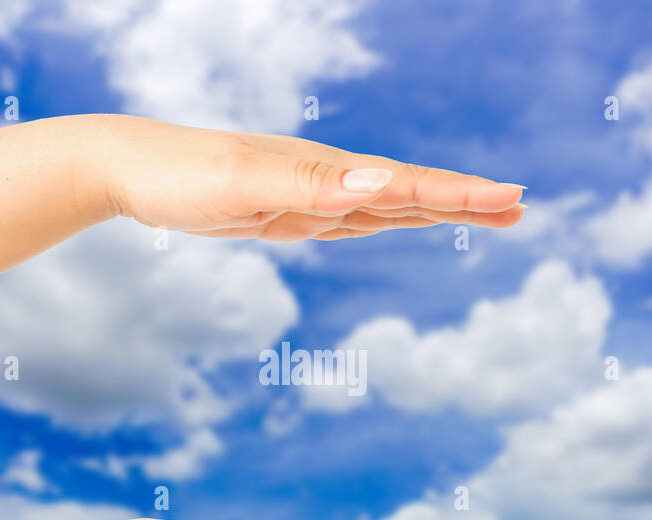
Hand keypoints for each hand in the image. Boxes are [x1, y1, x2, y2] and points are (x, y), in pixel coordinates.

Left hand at [90, 114, 526, 240]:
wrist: (131, 170)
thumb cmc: (179, 176)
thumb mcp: (240, 182)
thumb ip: (309, 183)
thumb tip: (378, 182)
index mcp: (325, 172)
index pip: (408, 184)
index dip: (462, 195)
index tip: (515, 198)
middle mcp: (327, 178)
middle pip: (411, 190)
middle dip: (465, 200)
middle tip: (521, 207)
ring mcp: (310, 193)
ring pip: (388, 202)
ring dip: (436, 207)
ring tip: (484, 213)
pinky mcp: (288, 209)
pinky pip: (353, 217)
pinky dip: (387, 216)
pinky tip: (397, 214)